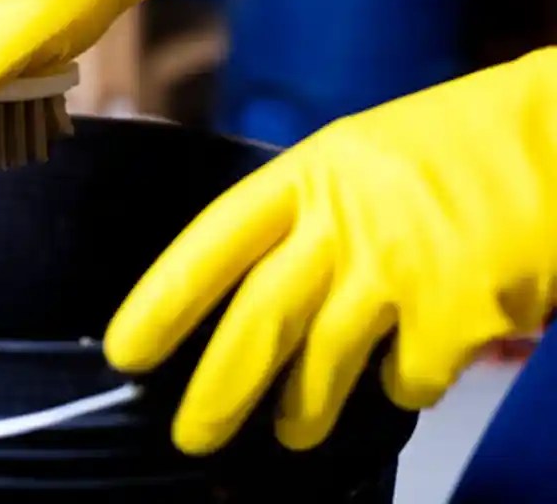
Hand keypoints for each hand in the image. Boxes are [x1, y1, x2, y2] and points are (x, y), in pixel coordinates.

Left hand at [104, 48, 556, 455]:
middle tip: (190, 435)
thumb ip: (304, 218)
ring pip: (325, 363)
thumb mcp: (356, 158)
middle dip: (218, 389)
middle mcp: (344, 223)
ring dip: (301, 410)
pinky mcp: (456, 313)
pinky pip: (408, 378)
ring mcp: (400, 268)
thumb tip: (252, 285)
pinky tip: (412, 370)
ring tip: (290, 431)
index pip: (213, 245)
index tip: (126, 352)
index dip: (162, 303)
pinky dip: (404, 385)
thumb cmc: (453, 147)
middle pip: (259, 319)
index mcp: (308, 177)